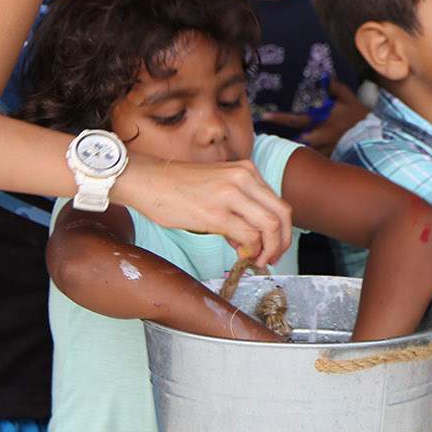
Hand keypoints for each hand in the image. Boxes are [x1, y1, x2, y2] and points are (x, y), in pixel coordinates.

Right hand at [118, 155, 294, 265]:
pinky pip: (249, 236)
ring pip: (270, 226)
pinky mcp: (215, 214)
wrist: (149, 180)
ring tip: (256, 260)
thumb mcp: (218, 188)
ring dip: (269, 250)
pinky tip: (241, 256)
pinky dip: (252, 251)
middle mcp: (243, 178)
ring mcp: (230, 194)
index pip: (280, 204)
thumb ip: (239, 209)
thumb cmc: (179, 187)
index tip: (273, 248)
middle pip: (283, 215)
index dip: (282, 231)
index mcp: (246, 171)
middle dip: (282, 242)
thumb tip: (251, 241)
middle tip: (272, 258)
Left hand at [260, 80, 369, 156]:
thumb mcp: (349, 98)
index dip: (280, 118)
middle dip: (279, 142)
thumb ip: (335, 87)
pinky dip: (307, 160)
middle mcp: (318, 135)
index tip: (265, 116)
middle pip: (293, 140)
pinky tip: (298, 163)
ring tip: (276, 152)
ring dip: (290, 151)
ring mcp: (323, 148)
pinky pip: (315, 160)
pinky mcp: (330, 157)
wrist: (374, 136)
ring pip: (302, 152)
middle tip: (264, 142)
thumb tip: (325, 77)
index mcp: (320, 119)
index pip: (296, 119)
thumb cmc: (359, 116)